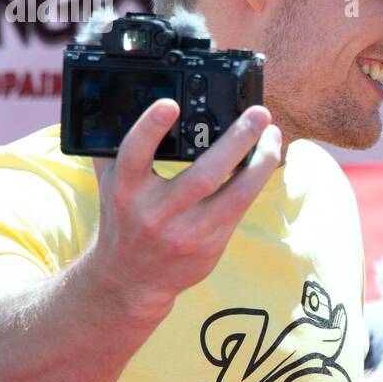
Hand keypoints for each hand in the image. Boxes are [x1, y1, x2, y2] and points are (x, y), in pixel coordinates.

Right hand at [85, 99, 281, 322]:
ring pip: (234, 197)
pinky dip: (256, 182)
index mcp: (125, 191)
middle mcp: (154, 214)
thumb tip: (122, 100)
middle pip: (202, 176)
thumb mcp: (109, 185)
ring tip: (273, 136)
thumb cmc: (123, 219)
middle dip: (236, 142)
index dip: (150, 128)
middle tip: (259, 113)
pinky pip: (240, 209)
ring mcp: (184, 233)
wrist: (129, 281)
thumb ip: (115, 149)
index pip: (134, 155)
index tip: (171, 103)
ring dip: (260, 164)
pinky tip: (266, 160)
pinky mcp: (208, 247)